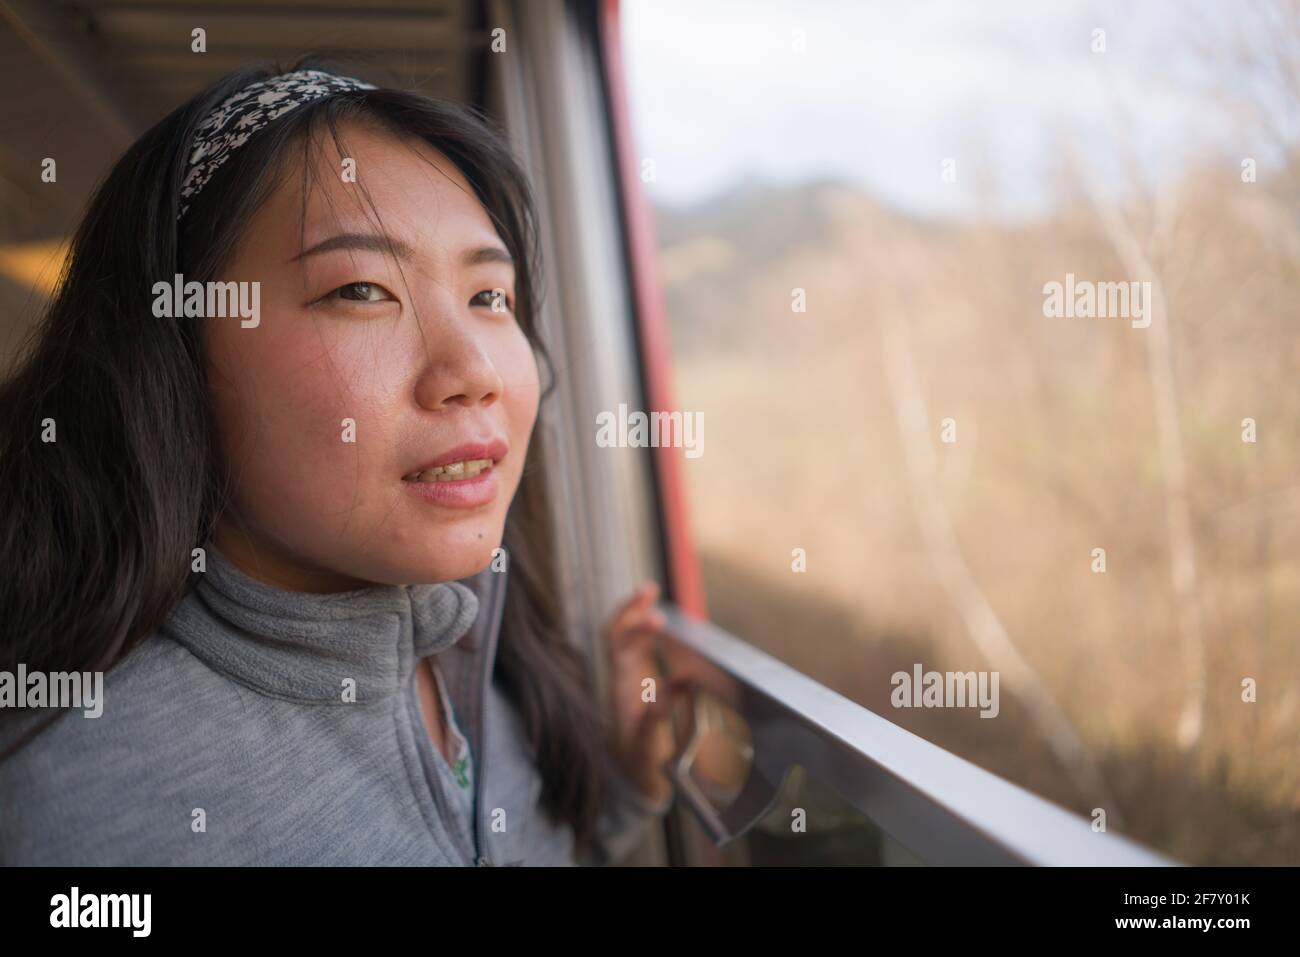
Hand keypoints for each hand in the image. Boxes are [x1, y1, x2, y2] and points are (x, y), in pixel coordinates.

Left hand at [601, 581, 682, 804]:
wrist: (634, 779)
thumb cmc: (639, 762)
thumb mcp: (648, 744)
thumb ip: (656, 717)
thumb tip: (670, 687)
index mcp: (622, 687)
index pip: (619, 645)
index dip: (632, 625)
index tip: (656, 616)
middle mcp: (623, 678)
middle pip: (620, 634)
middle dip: (632, 610)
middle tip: (651, 590)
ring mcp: (632, 680)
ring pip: (630, 640)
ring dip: (639, 617)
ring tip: (653, 596)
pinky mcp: (644, 685)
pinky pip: (643, 652)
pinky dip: (653, 636)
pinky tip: (667, 629)